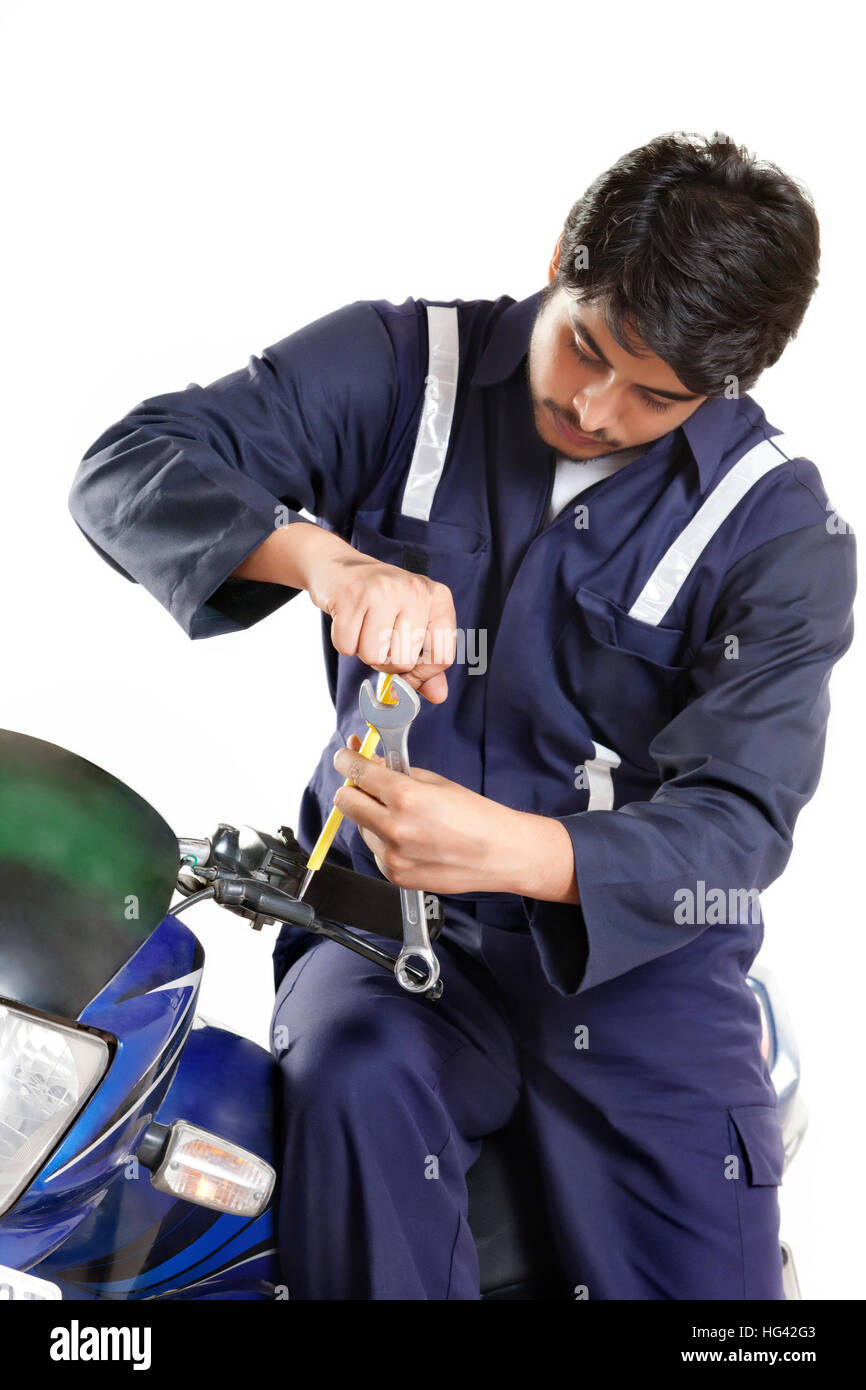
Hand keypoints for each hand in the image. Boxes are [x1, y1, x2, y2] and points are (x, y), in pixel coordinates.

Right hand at [307, 547, 457, 703]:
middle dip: (387, 662)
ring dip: (364, 652)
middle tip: (381, 639)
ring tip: (365, 627)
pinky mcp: (349, 596)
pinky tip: (349, 621)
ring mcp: (381, 590)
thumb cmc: (382, 601)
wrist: (340, 567)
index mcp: (438, 597)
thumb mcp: (414, 624)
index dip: (422, 673)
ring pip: (374, 658)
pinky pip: (346, 647)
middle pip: (404, 662)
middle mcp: (414, 590)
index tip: (408, 667)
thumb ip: (428, 661)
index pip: (442, 656)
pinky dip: (345, 643)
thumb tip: (439, 696)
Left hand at [331, 735, 580, 903]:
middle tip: (370, 785)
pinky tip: (411, 838)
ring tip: (406, 818)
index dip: (347, 760)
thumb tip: (365, 758)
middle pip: (345, 801)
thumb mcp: (435, 781)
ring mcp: (392, 856)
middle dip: (354, 788)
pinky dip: (385, 840)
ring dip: (372, 817)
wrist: (501, 854)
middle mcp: (394, 828)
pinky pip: (376, 850)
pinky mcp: (395, 875)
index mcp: (405, 796)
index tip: (346, 757)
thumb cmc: (475, 815)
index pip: (356, 771)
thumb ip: (396, 771)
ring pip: (360, 826)